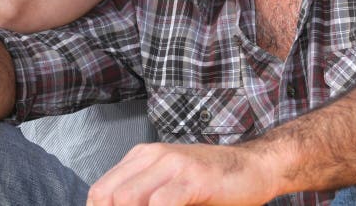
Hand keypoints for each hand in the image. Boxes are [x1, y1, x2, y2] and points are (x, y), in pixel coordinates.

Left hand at [87, 142, 278, 205]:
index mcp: (140, 157)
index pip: (100, 191)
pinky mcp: (194, 178)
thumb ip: (143, 197)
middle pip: (108, 196)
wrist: (255, 167)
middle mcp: (151, 155)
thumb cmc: (212, 182)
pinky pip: (160, 203)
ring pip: (126, 198)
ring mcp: (172, 164)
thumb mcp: (170, 184)